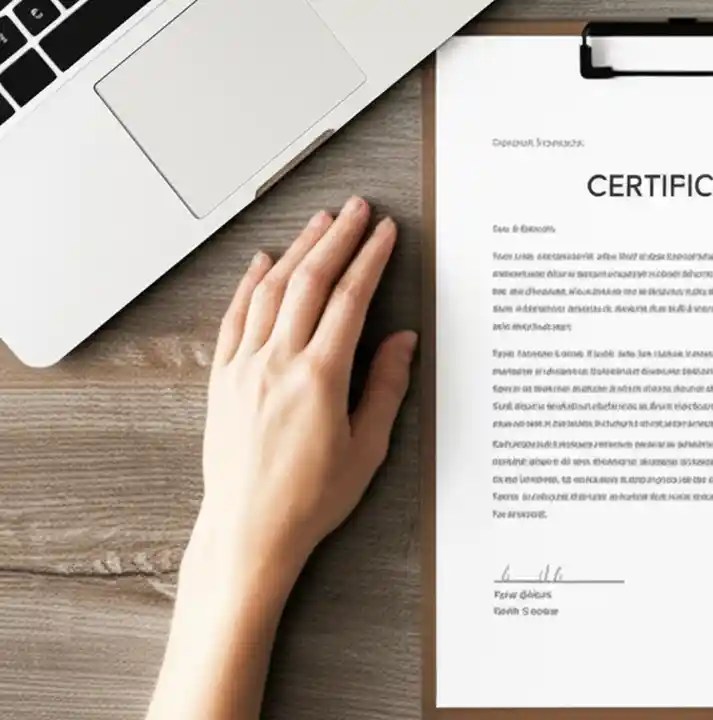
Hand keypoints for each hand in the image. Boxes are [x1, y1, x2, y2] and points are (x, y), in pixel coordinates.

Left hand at [194, 196, 416, 585]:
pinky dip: (251, 284)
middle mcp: (278, 363)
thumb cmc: (311, 500)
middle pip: (311, 282)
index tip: (386, 232)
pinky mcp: (222, 380)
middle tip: (358, 209)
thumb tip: (402, 340)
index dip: (371, 259)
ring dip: (299, 250)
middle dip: (338, 238)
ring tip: (320, 222)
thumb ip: (386, 387)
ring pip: (272, 291)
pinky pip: (235, 318)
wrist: (249, 531)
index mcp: (320, 378)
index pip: (350, 300)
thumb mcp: (367, 448)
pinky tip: (265, 262)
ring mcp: (244, 368)